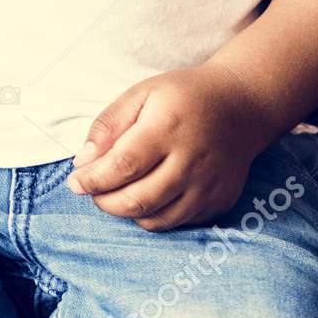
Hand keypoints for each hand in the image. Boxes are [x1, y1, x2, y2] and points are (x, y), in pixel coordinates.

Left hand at [64, 64, 271, 231]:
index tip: (74, 182)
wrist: (243, 105)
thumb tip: (82, 162)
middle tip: (92, 189)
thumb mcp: (141, 94)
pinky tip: (146, 195)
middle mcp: (192, 161)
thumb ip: (108, 126)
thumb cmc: (183, 97)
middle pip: (136, 200)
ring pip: (155, 219)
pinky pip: (177, 223)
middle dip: (104, 201)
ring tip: (116, 193)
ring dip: (126, 212)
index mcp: (168, 129)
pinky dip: (153, 216)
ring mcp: (209, 185)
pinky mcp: (220, 201)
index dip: (92, 180)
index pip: (122, 167)